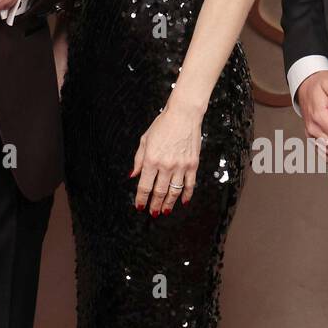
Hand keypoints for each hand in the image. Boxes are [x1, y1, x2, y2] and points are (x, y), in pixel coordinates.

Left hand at [131, 97, 202, 215]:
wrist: (183, 115)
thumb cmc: (162, 125)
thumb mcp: (145, 140)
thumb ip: (139, 160)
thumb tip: (133, 175)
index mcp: (151, 159)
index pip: (145, 186)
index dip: (141, 198)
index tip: (140, 206)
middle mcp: (166, 165)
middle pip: (159, 192)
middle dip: (155, 205)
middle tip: (153, 213)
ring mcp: (181, 166)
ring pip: (174, 192)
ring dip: (169, 204)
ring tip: (165, 211)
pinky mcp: (193, 164)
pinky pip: (190, 185)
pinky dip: (187, 195)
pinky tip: (183, 202)